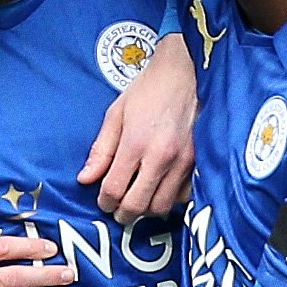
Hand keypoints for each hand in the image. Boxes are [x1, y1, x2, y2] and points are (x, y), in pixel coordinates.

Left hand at [78, 32, 195, 223]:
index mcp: (136, 142)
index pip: (115, 189)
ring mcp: (184, 162)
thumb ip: (101, 149)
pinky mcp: (200, 162)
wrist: (187, 72)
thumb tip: (85, 178)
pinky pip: (183, 196)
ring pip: (162, 206)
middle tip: (118, 212)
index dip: (105, 202)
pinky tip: (160, 190)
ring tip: (138, 201)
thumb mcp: (116, 113)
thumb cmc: (149, 89)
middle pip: (139, 205)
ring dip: (146, 210)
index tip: (103, 202)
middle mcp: (162, 157)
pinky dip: (169, 199)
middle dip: (124, 214)